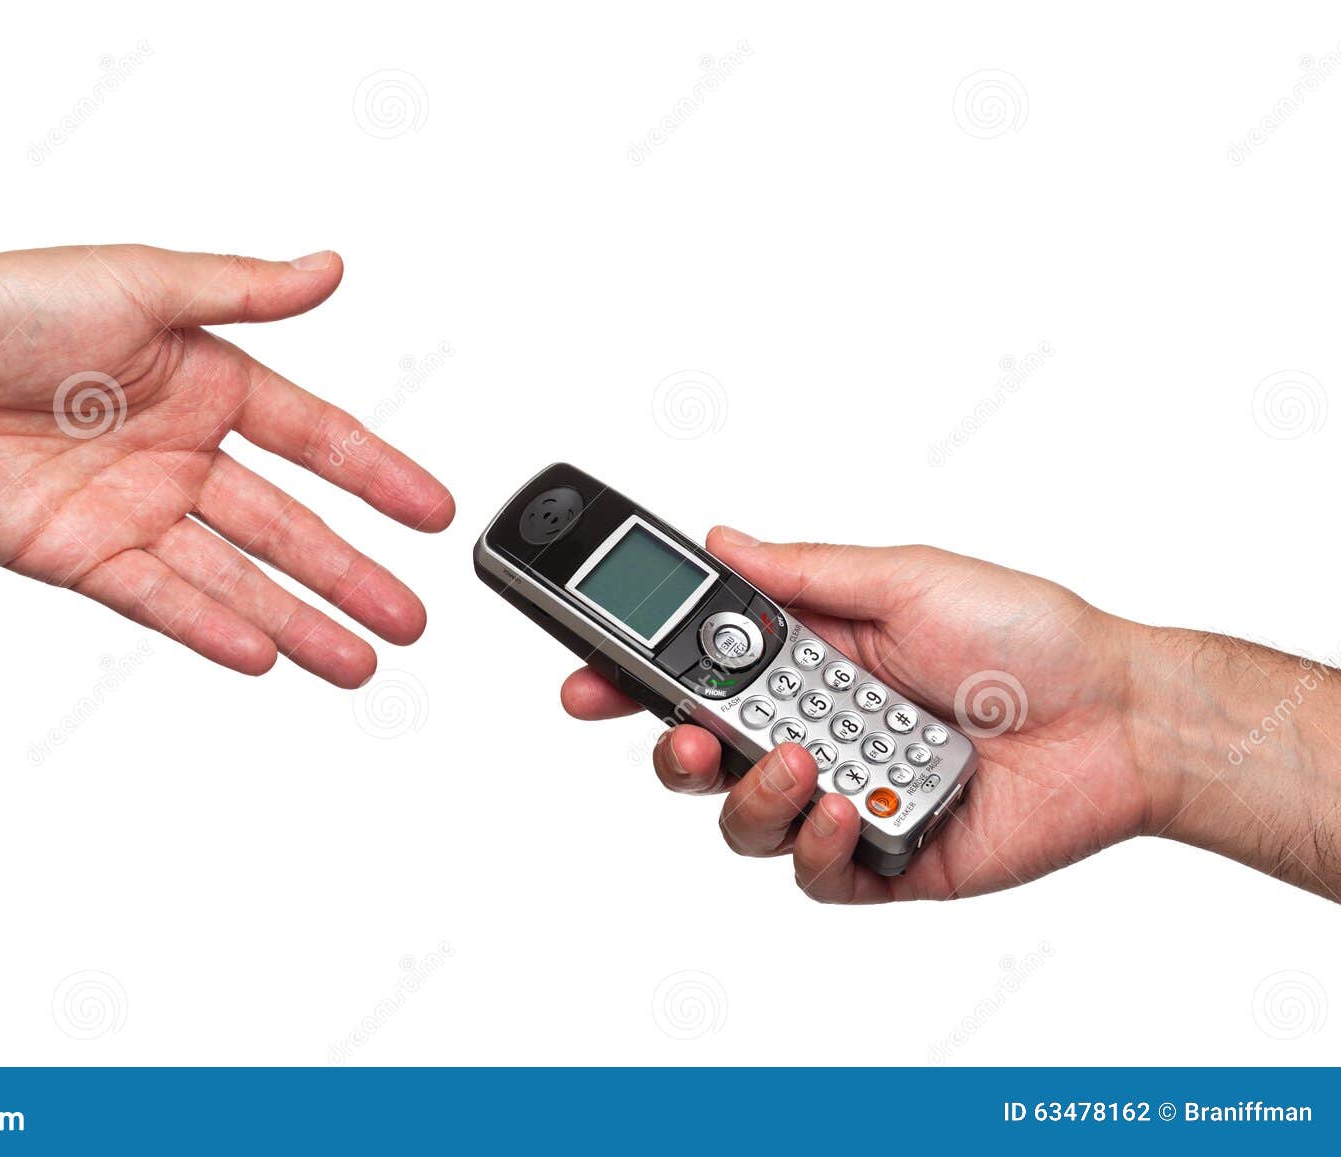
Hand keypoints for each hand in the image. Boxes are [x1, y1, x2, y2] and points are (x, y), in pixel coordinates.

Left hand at [0, 214, 452, 684]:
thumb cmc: (6, 304)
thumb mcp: (143, 281)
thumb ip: (243, 291)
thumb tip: (327, 269)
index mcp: (206, 384)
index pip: (315, 439)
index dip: (377, 476)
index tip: (431, 511)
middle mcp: (181, 454)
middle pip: (287, 528)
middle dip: (351, 575)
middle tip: (407, 617)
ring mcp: (138, 511)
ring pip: (236, 578)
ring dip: (299, 620)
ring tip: (355, 659)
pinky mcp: (85, 556)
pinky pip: (162, 600)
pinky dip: (211, 628)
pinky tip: (261, 652)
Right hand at [561, 528, 1340, 901]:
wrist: (1122, 718)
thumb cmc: (1029, 636)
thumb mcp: (907, 578)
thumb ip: (805, 573)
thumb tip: (720, 540)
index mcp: (807, 657)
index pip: (692, 670)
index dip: (628, 679)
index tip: (582, 682)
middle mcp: (811, 728)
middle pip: (697, 754)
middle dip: (668, 748)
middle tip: (681, 734)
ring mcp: (841, 795)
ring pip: (742, 821)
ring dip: (752, 794)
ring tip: (801, 761)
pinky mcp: (880, 858)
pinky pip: (813, 872)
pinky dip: (815, 842)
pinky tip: (843, 807)